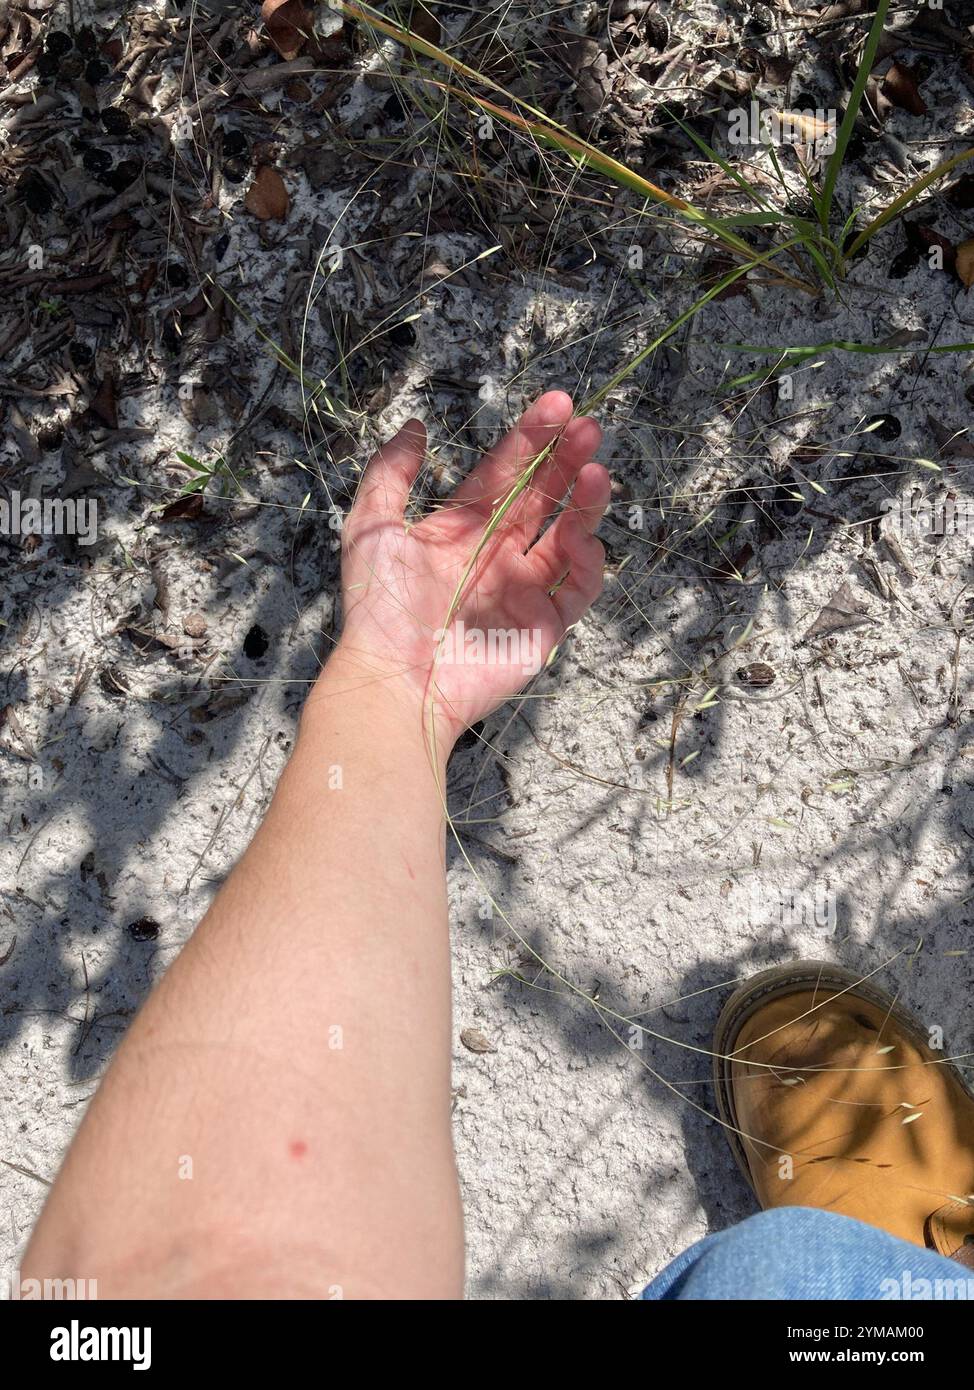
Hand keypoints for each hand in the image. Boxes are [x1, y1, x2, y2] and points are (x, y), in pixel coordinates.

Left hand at [322, 391, 609, 750]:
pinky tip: (578, 532)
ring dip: (586, 502)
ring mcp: (522, 591)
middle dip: (567, 460)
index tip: (557, 405)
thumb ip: (391, 473)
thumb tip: (415, 427)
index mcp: (460, 530)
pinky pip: (577, 587)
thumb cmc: (379, 608)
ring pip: (569, 536)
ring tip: (596, 471)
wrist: (395, 680)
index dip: (531, 439)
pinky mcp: (543, 626)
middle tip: (588, 426)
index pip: (505, 474)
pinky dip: (587, 558)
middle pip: (543, 498)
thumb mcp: (371, 526)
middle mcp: (495, 555)